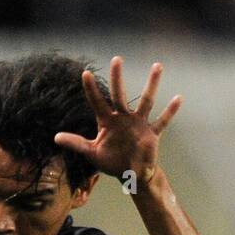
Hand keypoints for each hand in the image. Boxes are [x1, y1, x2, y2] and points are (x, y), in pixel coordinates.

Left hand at [54, 56, 181, 184]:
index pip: (97, 102)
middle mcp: (123, 118)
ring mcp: (139, 123)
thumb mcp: (91, 153)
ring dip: (152, 85)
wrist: (130, 175)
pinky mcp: (151, 134)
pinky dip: (170, 111)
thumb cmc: (111, 161)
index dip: (90, 89)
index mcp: (107, 122)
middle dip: (117, 78)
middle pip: (119, 95)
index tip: (84, 73)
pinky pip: (162, 121)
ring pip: (146, 101)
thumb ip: (76, 143)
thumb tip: (56, 137)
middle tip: (117, 59)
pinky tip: (178, 98)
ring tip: (157, 66)